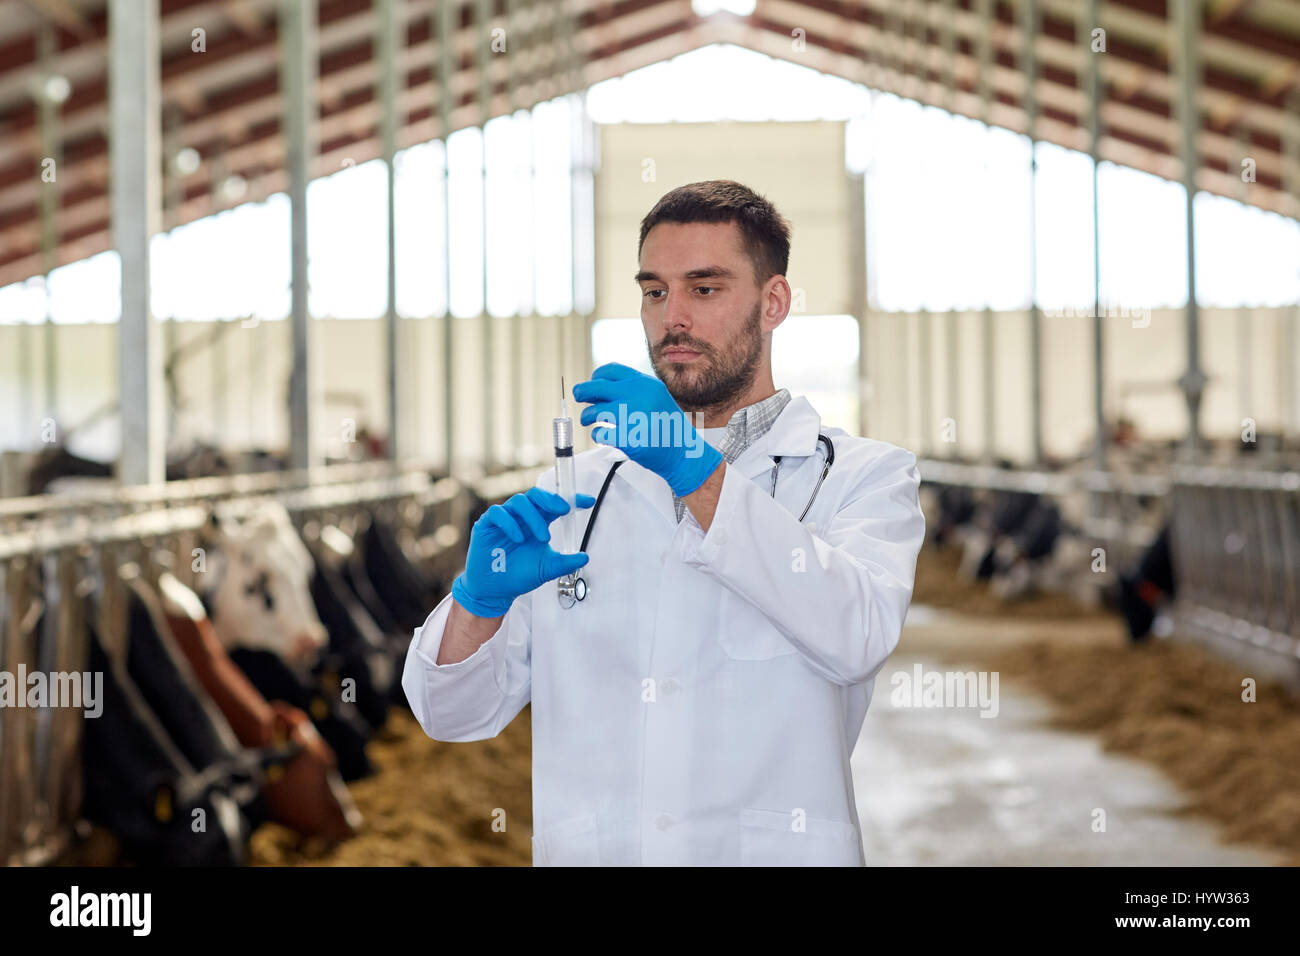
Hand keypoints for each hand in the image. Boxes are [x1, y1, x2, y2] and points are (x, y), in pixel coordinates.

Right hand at [451, 487, 595, 617]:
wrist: (495, 590)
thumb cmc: (519, 576)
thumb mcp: (547, 569)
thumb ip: (566, 562)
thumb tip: (585, 558)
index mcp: (538, 522)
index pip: (554, 505)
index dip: (571, 500)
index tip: (588, 502)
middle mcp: (522, 517)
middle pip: (536, 495)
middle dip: (551, 500)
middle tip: (563, 510)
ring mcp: (504, 519)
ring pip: (519, 501)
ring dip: (533, 517)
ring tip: (542, 538)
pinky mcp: (487, 524)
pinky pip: (498, 513)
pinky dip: (509, 523)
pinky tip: (518, 537)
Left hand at [572, 363, 722, 496]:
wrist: (684, 452)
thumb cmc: (668, 426)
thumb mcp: (655, 397)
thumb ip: (632, 389)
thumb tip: (598, 387)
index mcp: (644, 384)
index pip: (610, 370)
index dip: (596, 377)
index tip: (591, 382)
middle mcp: (637, 396)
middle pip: (596, 387)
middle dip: (582, 391)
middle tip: (578, 396)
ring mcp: (631, 417)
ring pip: (594, 412)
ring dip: (587, 416)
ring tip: (588, 421)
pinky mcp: (626, 439)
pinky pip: (599, 433)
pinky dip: (597, 435)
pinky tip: (602, 436)